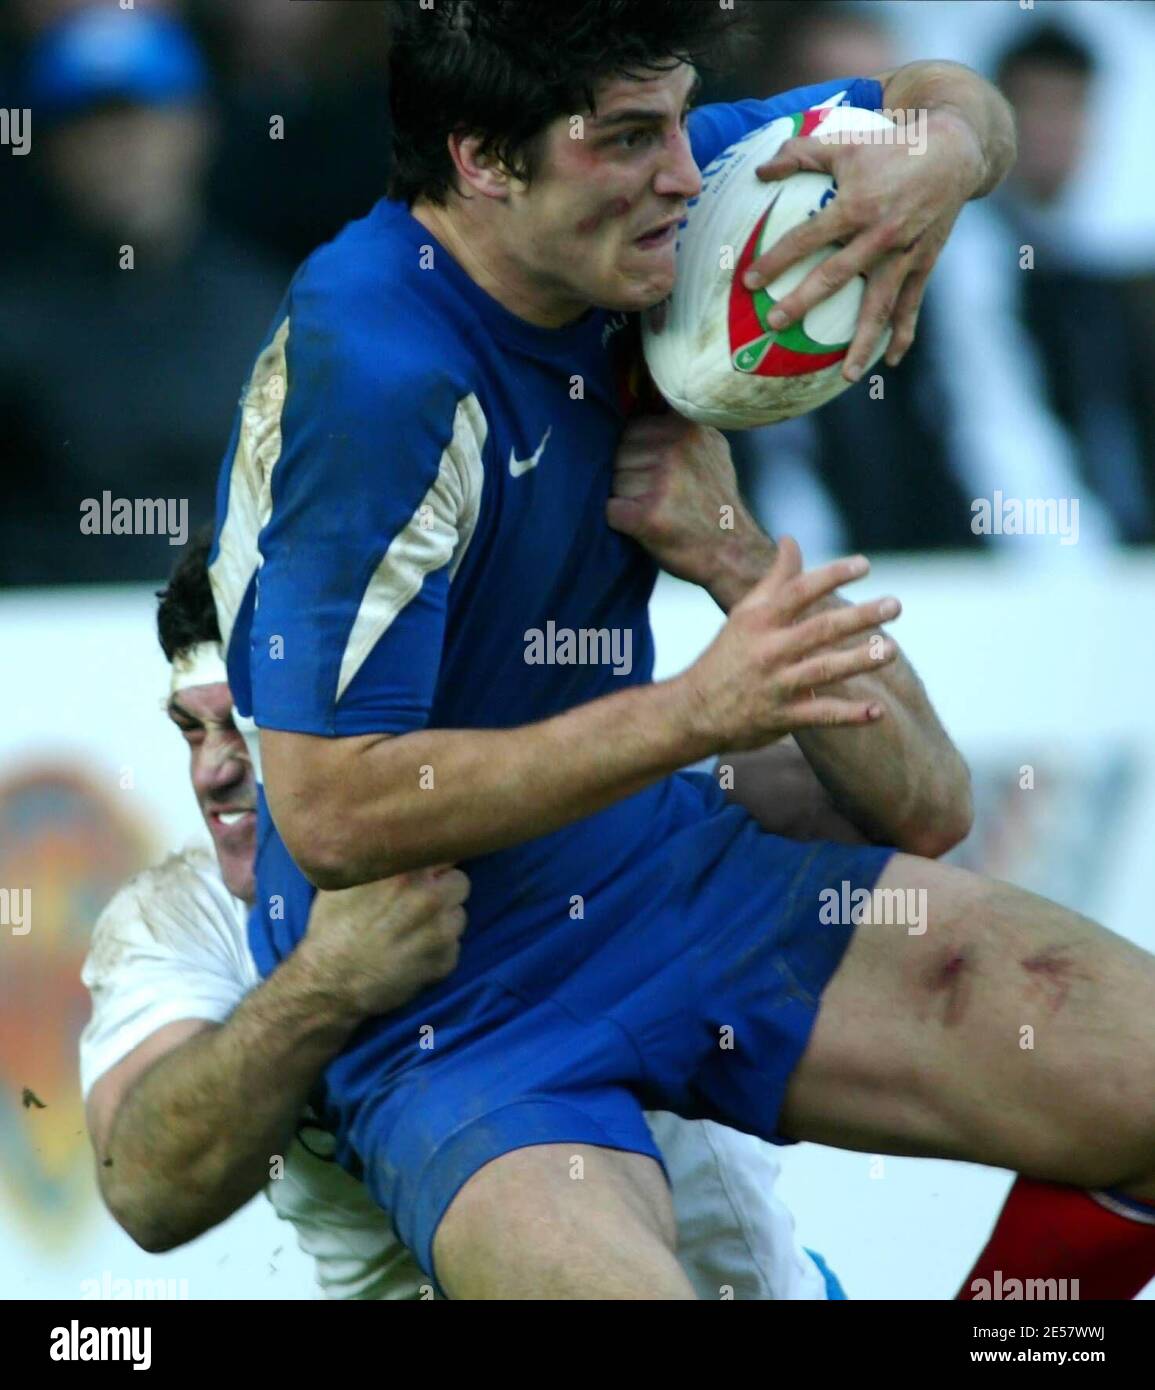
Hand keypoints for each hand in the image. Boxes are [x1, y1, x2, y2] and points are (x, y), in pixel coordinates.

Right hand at [298, 867, 469, 1018]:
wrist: (329, 981)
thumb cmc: (333, 927)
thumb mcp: (348, 879)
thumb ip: (382, 860)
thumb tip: (397, 846)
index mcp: (407, 871)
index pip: (445, 850)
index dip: (435, 863)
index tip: (427, 871)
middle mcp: (430, 897)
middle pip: (460, 883)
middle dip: (444, 891)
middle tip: (418, 904)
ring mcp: (441, 931)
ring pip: (459, 916)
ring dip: (443, 922)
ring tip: (412, 932)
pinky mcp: (445, 961)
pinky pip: (454, 948)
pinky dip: (439, 952)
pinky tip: (413, 956)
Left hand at [607, 413, 759, 591]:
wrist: (733, 551)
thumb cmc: (715, 501)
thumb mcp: (712, 448)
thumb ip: (682, 425)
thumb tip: (648, 399)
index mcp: (686, 428)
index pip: (632, 428)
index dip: (637, 452)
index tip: (653, 470)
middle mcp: (674, 449)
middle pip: (618, 453)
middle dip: (628, 474)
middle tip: (656, 495)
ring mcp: (660, 482)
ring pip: (612, 481)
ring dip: (624, 498)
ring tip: (655, 510)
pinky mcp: (647, 515)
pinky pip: (610, 509)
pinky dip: (619, 520)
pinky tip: (642, 525)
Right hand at [676, 537, 900, 751]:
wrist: (693, 710)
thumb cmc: (727, 655)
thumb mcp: (745, 614)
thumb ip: (774, 579)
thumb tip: (792, 541)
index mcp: (760, 621)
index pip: (799, 591)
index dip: (832, 576)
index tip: (865, 565)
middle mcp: (768, 650)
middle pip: (820, 629)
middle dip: (859, 616)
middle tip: (895, 605)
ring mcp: (775, 685)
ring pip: (824, 670)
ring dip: (860, 660)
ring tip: (892, 650)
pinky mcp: (781, 717)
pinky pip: (820, 716)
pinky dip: (849, 715)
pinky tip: (877, 711)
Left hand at [743, 109, 985, 377]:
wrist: (954, 151)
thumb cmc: (893, 145)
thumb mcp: (846, 142)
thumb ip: (799, 154)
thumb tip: (759, 173)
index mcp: (856, 206)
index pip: (806, 237)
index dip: (777, 259)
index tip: (750, 280)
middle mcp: (878, 236)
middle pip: (834, 277)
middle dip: (803, 302)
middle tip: (775, 323)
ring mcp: (903, 255)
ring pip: (878, 305)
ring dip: (862, 342)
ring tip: (846, 376)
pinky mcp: (922, 263)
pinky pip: (911, 305)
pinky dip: (903, 333)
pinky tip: (891, 361)